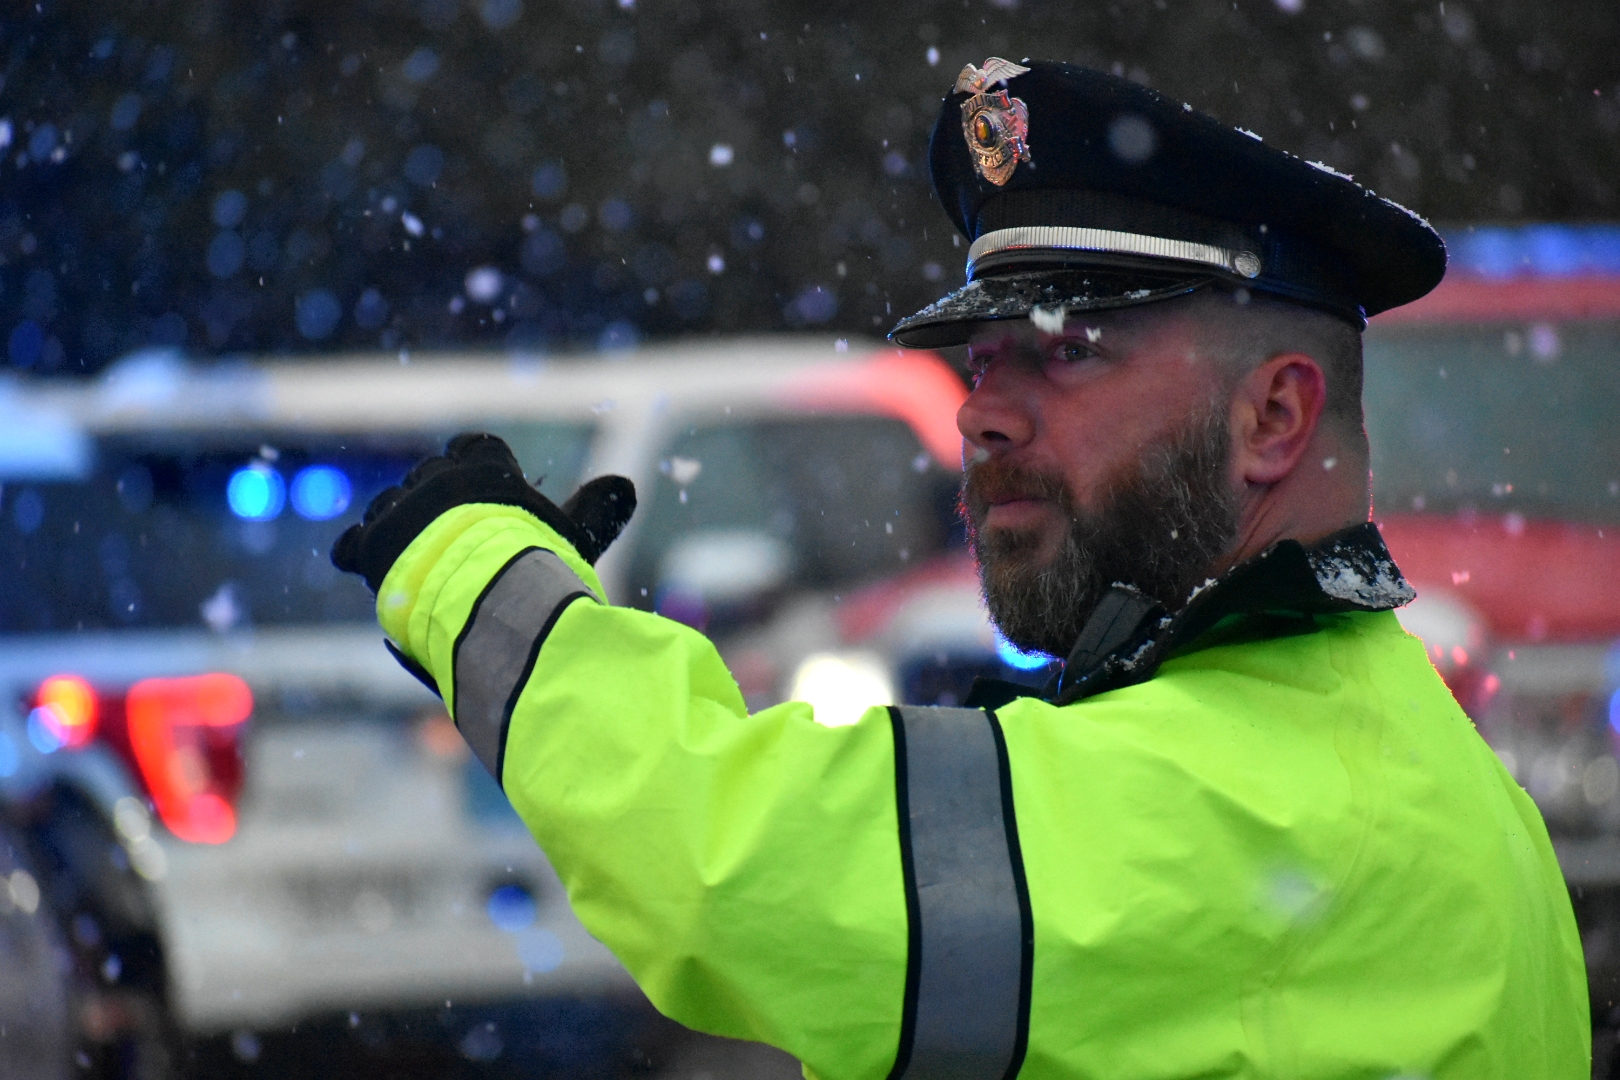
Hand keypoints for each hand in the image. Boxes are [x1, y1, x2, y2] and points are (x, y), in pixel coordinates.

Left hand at [330, 432, 635, 592]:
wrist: (491, 600)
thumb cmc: (540, 566)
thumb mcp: (576, 536)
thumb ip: (595, 511)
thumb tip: (625, 486)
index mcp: (485, 464)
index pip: (475, 447)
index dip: (478, 469)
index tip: (487, 496)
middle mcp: (436, 476)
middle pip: (430, 477)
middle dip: (438, 502)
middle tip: (455, 539)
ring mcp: (398, 509)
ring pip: (391, 507)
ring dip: (400, 527)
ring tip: (420, 562)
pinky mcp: (369, 545)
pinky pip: (351, 543)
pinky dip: (359, 551)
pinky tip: (368, 563)